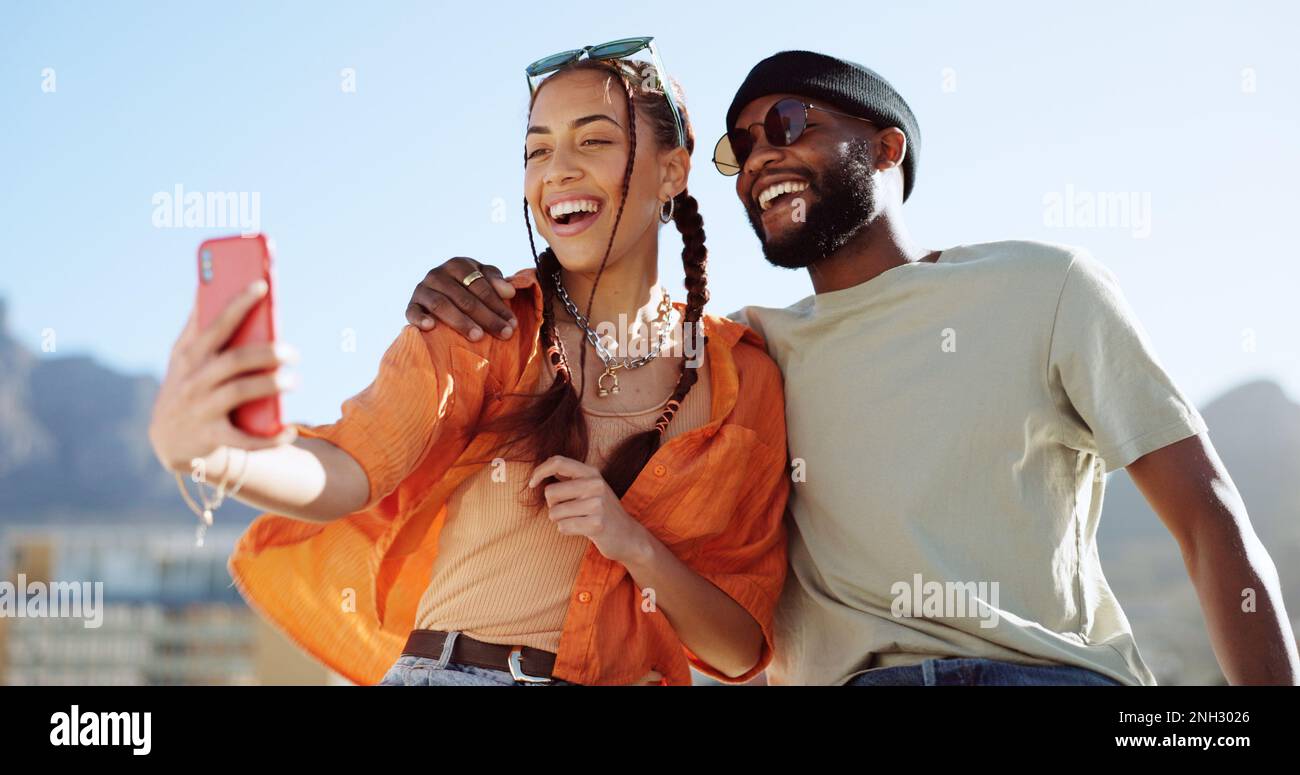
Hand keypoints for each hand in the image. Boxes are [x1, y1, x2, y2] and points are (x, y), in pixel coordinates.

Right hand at [148, 279, 298, 474]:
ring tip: (293, 381)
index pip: (217, 324)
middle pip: (235, 359)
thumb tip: (207, 284)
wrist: (167, 438)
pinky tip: (288, 430)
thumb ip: (197, 324)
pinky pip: (243, 439)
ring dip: (272, 385)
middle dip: (268, 353)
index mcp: (190, 354)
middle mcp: (194, 379)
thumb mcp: (183, 356)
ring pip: (240, 392)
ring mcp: (202, 408)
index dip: (239, 304)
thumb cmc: (186, 384)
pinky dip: (268, 438)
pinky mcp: (211, 436)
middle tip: (293, 353)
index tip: (262, 286)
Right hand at [405, 257, 517, 340]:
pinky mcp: (412, 305)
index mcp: (458, 265)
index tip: (512, 324)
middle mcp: (437, 274)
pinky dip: (420, 319)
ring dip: (461, 322)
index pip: (480, 286)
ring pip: (442, 305)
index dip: (498, 305)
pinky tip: (431, 327)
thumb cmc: (468, 288)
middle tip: (503, 334)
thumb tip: (508, 291)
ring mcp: (422, 289)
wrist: (439, 294)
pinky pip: (413, 312)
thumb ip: (496, 281)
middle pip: (464, 298)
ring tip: (478, 336)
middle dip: (487, 318)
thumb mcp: (484, 279)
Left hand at [528, 455, 651, 566]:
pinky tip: (582, 529)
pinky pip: (563, 527)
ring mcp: (597, 504)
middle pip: (550, 492)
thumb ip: (570, 477)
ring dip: (560, 520)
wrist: (627, 535)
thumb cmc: (602, 510)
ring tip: (577, 520)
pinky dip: (567, 530)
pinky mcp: (596, 524)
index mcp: (591, 472)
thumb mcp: (591, 487)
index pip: (557, 462)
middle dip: (552, 505)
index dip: (539, 471)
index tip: (532, 484)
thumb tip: (543, 470)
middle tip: (569, 510)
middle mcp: (595, 484)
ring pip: (554, 513)